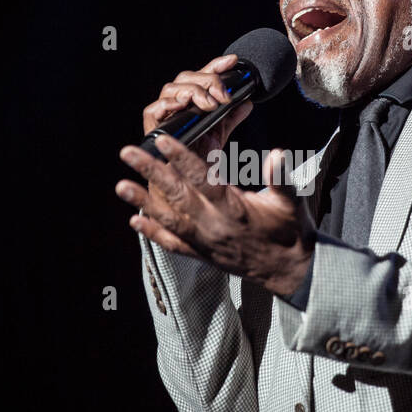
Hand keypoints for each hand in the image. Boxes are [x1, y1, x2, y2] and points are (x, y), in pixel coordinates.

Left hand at [116, 133, 313, 295]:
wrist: (289, 272)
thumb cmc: (291, 232)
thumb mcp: (291, 202)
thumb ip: (281, 178)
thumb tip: (277, 153)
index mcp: (234, 209)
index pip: (203, 178)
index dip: (182, 158)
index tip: (163, 140)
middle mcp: (214, 226)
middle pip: (176, 195)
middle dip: (151, 172)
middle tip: (128, 152)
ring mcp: (205, 242)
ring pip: (169, 220)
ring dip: (143, 202)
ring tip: (121, 186)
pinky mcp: (202, 254)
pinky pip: (174, 244)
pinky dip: (153, 233)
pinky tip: (135, 222)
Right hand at [142, 54, 253, 161]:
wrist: (186, 185)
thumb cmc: (197, 160)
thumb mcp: (219, 135)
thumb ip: (230, 118)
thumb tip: (247, 102)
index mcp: (191, 102)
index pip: (202, 76)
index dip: (216, 66)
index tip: (233, 61)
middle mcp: (176, 104)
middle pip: (186, 78)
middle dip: (207, 81)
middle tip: (223, 96)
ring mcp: (163, 114)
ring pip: (171, 89)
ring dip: (192, 92)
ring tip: (210, 104)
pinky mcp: (152, 127)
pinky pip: (153, 109)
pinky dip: (168, 104)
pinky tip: (183, 105)